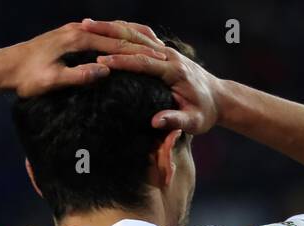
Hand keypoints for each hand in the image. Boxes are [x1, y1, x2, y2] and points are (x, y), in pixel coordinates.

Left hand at [0, 21, 167, 97]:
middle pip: (117, 35)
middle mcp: (78, 30)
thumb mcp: (52, 81)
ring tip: (154, 48)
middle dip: (142, 44)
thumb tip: (103, 71)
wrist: (6, 66)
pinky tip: (128, 46)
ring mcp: (74, 31)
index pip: (116, 45)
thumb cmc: (27, 78)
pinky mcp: (70, 35)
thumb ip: (77, 76)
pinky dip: (118, 39)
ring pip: (111, 33)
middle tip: (166, 53)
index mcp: (77, 40)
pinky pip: (102, 35)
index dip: (139, 53)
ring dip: (132, 40)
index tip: (160, 60)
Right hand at [80, 19, 223, 133]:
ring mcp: (166, 51)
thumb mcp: (194, 122)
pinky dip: (122, 31)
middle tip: (85, 30)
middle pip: (136, 40)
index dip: (122, 61)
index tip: (100, 60)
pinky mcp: (163, 52)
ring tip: (87, 25)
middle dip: (109, 34)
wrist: (219, 98)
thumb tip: (155, 121)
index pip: (144, 63)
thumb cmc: (205, 113)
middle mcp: (170, 56)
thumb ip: (175, 121)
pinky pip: (140, 37)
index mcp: (175, 71)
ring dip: (111, 28)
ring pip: (136, 34)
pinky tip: (105, 30)